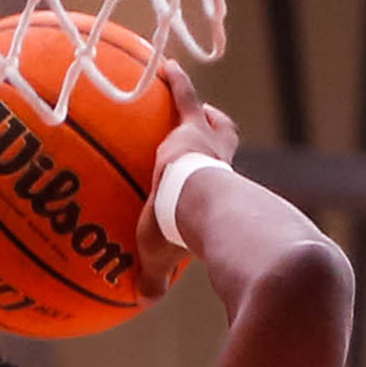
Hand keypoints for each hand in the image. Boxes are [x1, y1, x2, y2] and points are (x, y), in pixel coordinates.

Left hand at [134, 62, 240, 298]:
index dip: (212, 172)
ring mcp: (207, 144)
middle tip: (210, 119)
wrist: (203, 209)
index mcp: (214, 192)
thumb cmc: (184, 237)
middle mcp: (219, 164)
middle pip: (224, 139)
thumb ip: (152, 277)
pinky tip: (164, 63)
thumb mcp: (163, 257)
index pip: (216, 180)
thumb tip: (140, 303)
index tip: (207, 171)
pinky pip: (184, 94)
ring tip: (178, 80)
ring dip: (196, 102)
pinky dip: (176, 80)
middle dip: (218, 130)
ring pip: (212, 118)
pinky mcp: (191, 126)